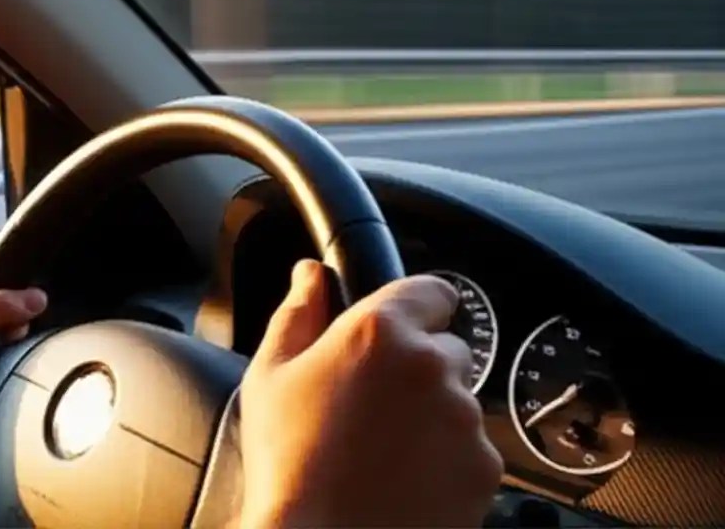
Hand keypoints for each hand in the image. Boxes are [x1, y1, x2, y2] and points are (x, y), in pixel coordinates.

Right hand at [238, 260, 502, 527]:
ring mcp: (464, 419)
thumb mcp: (271, 376)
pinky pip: (472, 451)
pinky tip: (404, 480)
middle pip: (447, 350)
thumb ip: (298, 314)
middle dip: (418, 371)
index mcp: (379, 331)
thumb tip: (310, 275)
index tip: (402, 331)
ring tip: (384, 452)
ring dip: (433, 418)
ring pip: (459, 403)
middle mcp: (432, 366)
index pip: (433, 290)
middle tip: (374, 408)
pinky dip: (448, 463)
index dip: (416, 309)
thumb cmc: (287, 463)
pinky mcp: (484, 467)